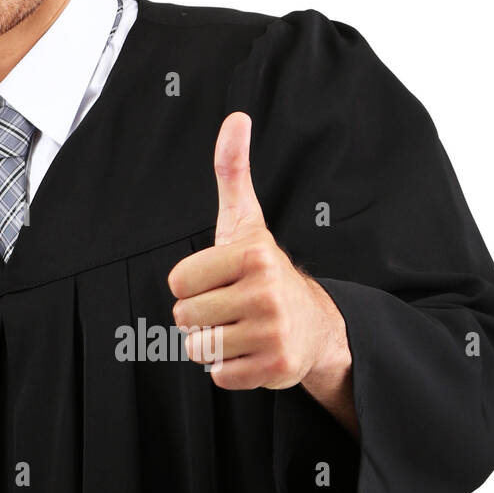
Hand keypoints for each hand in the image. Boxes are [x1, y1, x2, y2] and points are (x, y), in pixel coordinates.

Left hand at [166, 112, 348, 390]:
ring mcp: (273, 331)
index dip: (191, 284)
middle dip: (201, 314)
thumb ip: (232, 171)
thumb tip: (235, 118)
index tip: (219, 279)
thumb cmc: (264, 271)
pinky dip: (229, 368)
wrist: (315, 326)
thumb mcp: (244, 221)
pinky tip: (251, 350)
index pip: (177, 282)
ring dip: (212, 343)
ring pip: (199, 347)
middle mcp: (266, 292)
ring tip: (239, 327)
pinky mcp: (276, 367)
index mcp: (252, 254)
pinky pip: (219, 374)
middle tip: (231, 306)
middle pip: (184, 316)